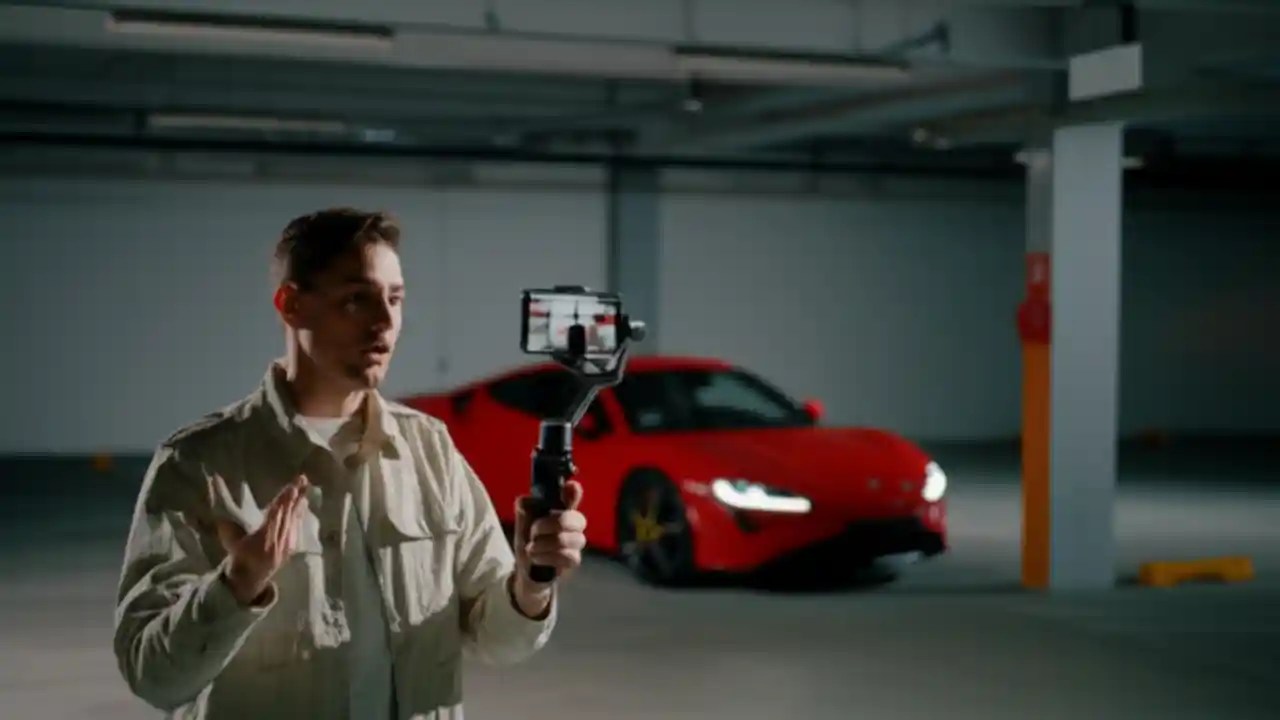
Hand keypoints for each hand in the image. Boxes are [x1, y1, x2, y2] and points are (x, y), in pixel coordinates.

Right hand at [214, 475, 309, 606]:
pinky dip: (300, 513)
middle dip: (294, 497)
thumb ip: (228, 528)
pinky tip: (304, 503)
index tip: (290, 488)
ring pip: (294, 520)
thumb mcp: (230, 542)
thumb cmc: (238, 557)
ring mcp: (286, 545)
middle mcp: (277, 542)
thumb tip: (220, 515)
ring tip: (306, 486)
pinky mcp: (292, 546)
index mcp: (262, 539)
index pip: (275, 516)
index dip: (283, 501)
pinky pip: (297, 526)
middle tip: (302, 480)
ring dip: (300, 502)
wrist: (250, 580)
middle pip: (287, 515)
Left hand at [511, 480, 585, 618]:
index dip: (574, 491)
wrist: (526, 569)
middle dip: (552, 524)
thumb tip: (525, 500)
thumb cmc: (527, 541)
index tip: (571, 487)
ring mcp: (575, 541)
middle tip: (534, 531)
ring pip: (570, 539)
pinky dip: (548, 557)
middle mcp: (572, 523)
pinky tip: (537, 558)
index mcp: (560, 509)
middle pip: (576, 518)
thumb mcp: (521, 524)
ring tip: (531, 548)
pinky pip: (567, 556)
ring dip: (545, 544)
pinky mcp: (574, 559)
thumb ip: (525, 509)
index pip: (572, 495)